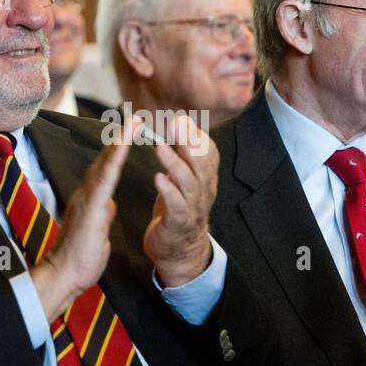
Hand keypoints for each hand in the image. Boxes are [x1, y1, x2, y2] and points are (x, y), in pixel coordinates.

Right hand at [30, 118, 133, 319]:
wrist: (64, 276)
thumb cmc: (79, 258)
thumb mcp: (97, 232)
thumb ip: (102, 215)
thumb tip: (108, 205)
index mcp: (91, 200)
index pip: (106, 170)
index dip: (117, 151)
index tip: (129, 133)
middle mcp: (86, 194)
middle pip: (105, 160)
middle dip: (119, 137)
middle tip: (134, 116)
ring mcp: (87, 199)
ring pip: (104, 165)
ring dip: (118, 142)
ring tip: (132, 122)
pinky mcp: (90, 208)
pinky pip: (105, 179)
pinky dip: (114, 160)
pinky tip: (123, 145)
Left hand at [143, 114, 216, 287]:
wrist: (179, 249)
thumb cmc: (177, 207)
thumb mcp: (183, 178)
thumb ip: (182, 153)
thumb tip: (178, 122)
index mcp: (205, 176)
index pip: (208, 150)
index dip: (195, 134)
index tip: (180, 117)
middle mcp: (204, 189)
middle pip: (201, 162)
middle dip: (188, 141)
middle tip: (174, 124)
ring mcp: (193, 206)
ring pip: (189, 182)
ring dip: (175, 163)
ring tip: (159, 147)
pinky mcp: (180, 222)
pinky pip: (177, 205)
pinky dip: (169, 191)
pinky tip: (158, 178)